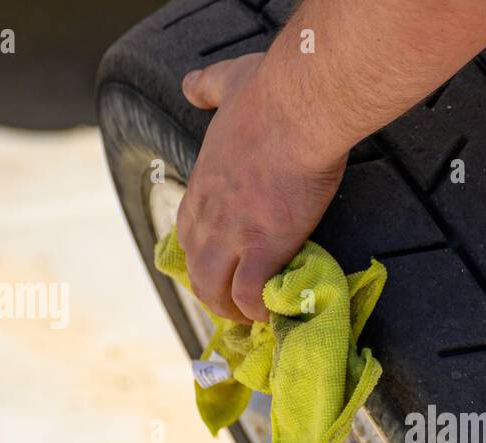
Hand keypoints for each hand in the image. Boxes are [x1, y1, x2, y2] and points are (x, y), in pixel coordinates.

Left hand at [177, 54, 347, 322]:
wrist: (299, 107)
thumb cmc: (270, 92)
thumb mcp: (225, 82)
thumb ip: (208, 86)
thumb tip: (193, 84)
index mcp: (201, 183)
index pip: (186, 234)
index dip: (203, 257)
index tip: (223, 266)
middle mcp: (209, 214)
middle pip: (198, 272)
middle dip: (215, 294)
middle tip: (239, 303)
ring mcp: (233, 233)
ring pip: (217, 290)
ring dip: (234, 309)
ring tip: (254, 317)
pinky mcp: (264, 246)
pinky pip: (251, 294)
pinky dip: (259, 309)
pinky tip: (274, 312)